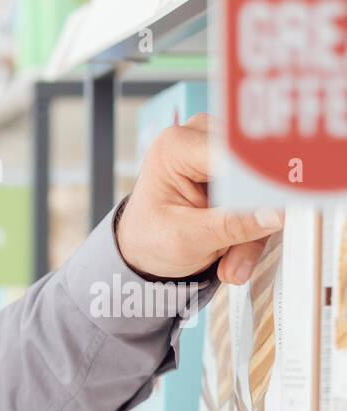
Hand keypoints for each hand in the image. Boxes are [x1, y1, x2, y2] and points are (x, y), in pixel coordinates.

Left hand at [115, 113, 282, 284]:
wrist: (143, 248)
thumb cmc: (150, 238)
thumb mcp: (185, 240)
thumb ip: (231, 225)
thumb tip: (277, 213)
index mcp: (177, 145)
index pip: (234, 154)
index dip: (260, 180)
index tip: (279, 206)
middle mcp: (202, 136)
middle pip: (253, 170)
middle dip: (252, 217)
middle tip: (239, 257)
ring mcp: (224, 149)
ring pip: (263, 187)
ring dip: (252, 232)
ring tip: (230, 263)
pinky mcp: (240, 169)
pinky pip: (263, 198)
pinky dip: (253, 230)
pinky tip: (232, 255)